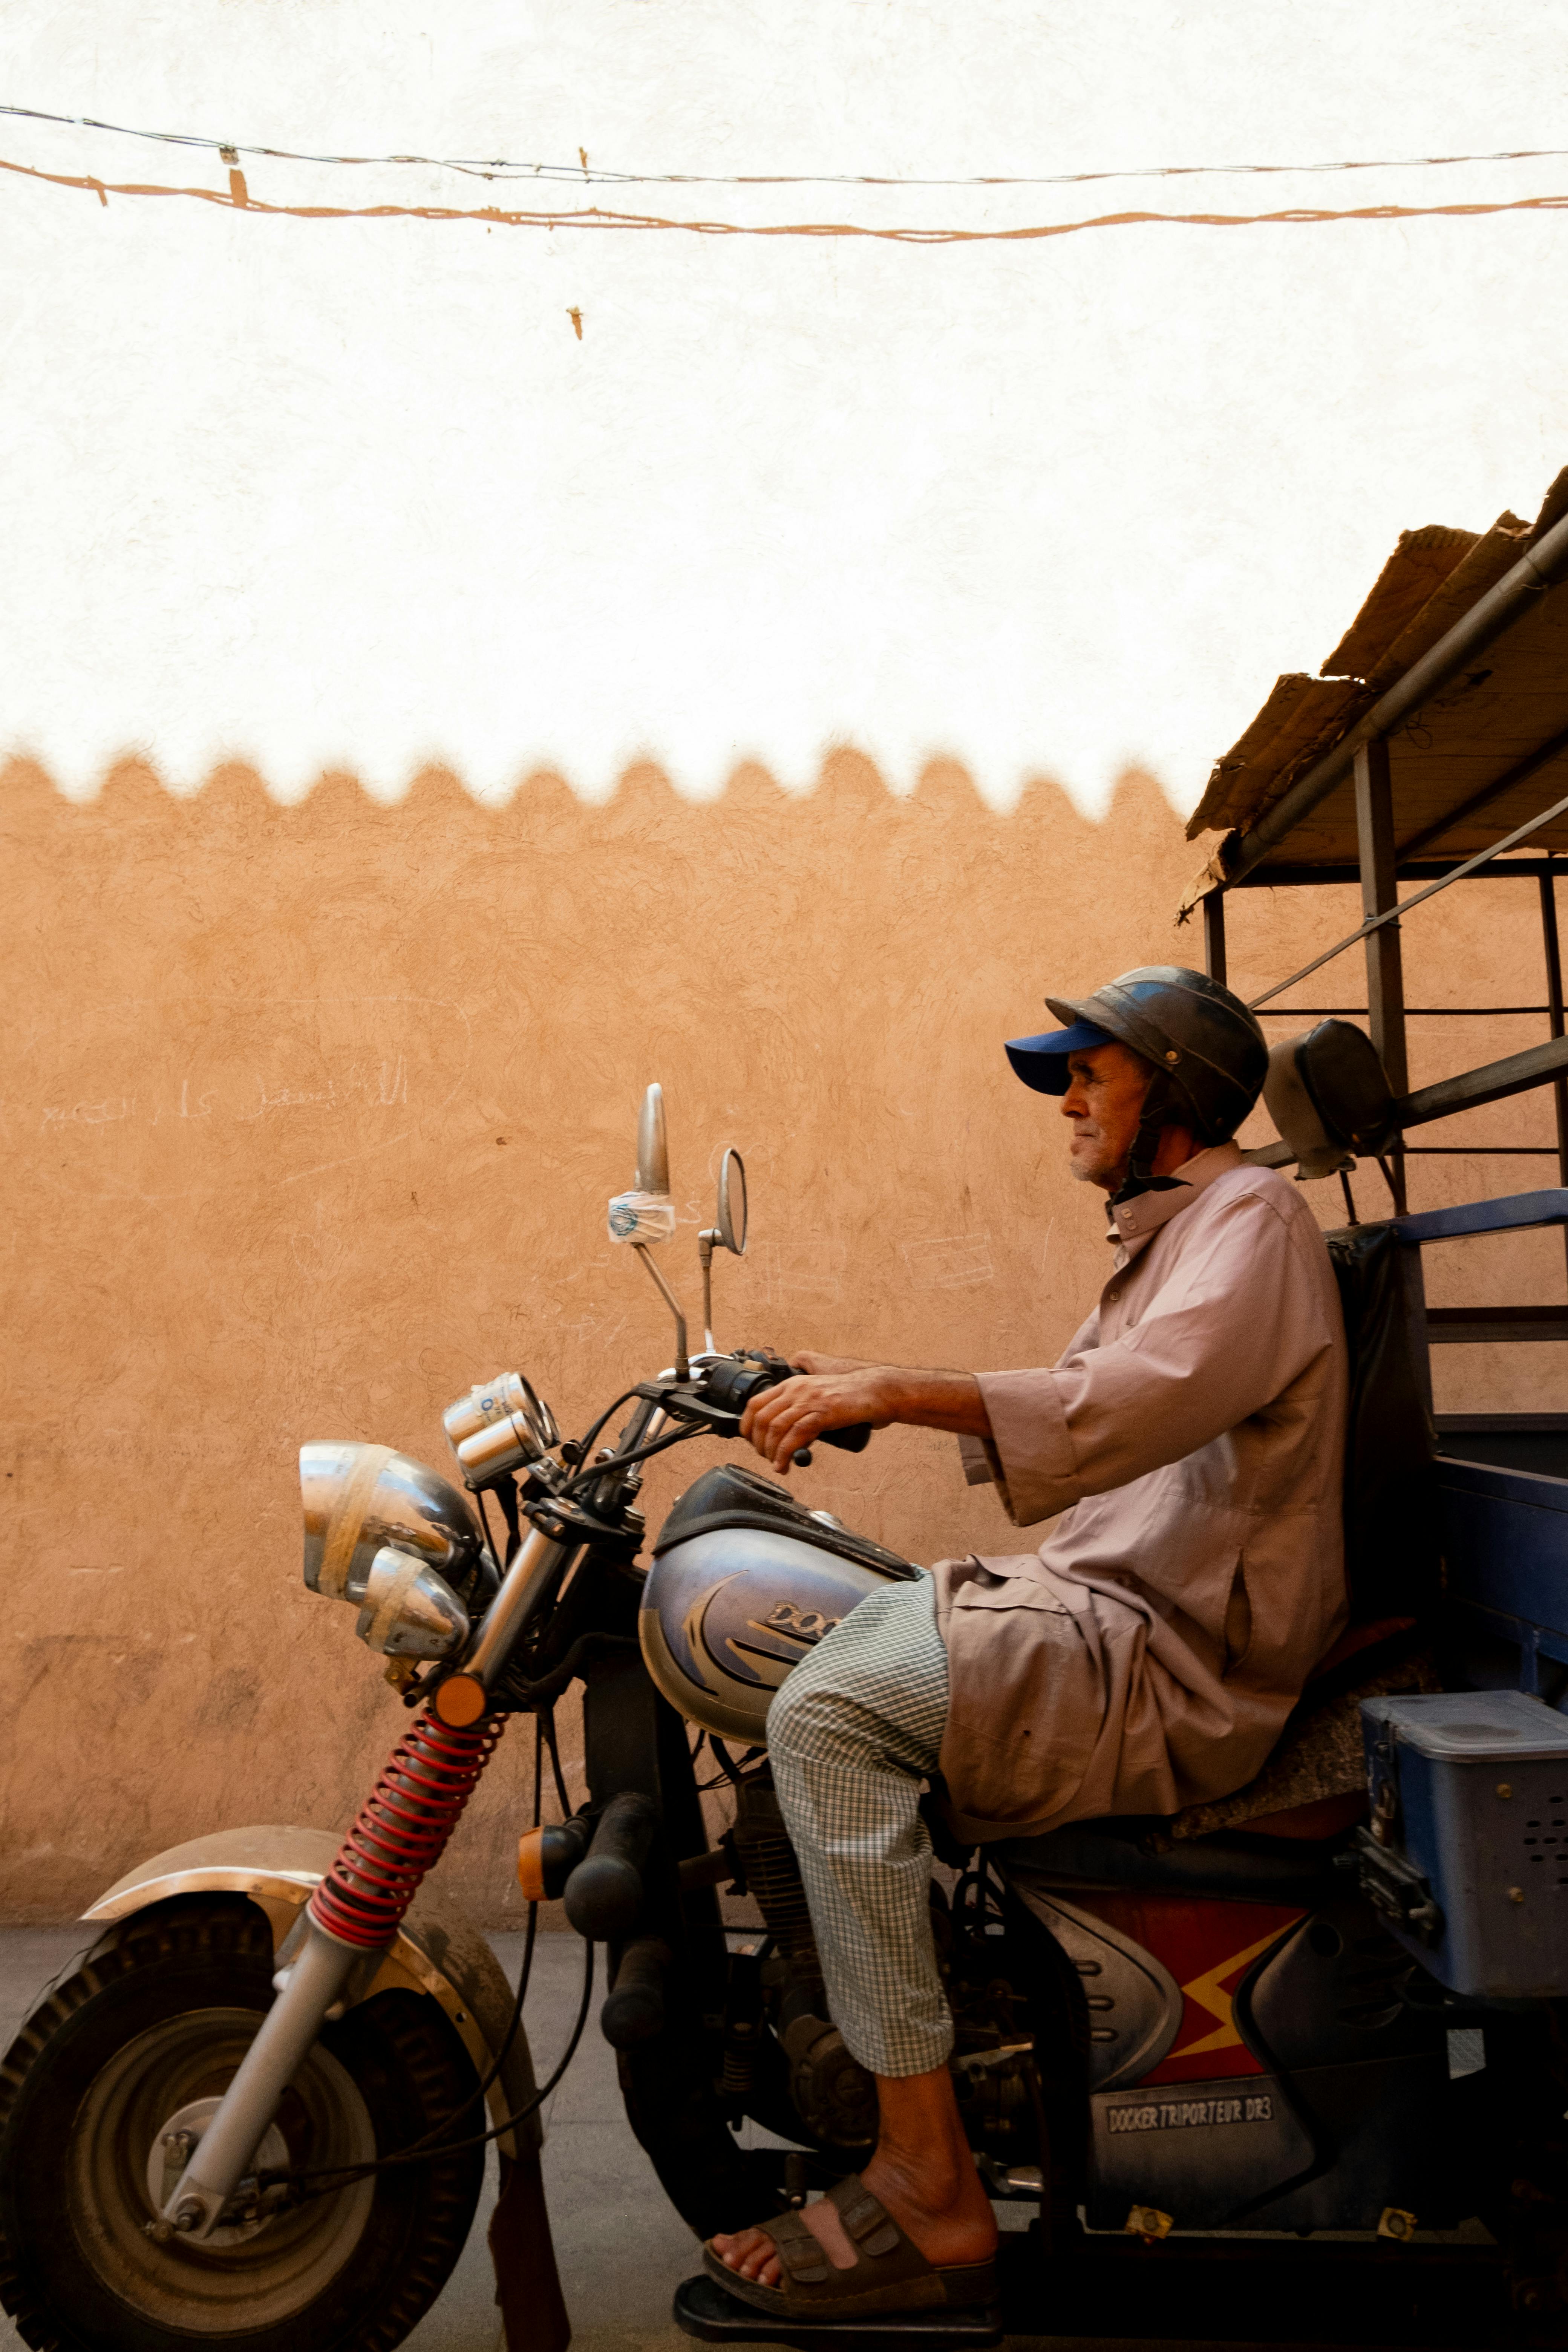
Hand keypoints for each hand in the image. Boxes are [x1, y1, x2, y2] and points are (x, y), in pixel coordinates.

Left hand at [740, 1366, 895, 1473]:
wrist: (877, 1392)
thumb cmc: (850, 1399)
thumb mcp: (817, 1398)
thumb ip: (800, 1411)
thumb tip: (787, 1437)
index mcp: (792, 1384)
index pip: (755, 1403)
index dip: (747, 1426)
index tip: (751, 1443)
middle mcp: (797, 1389)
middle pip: (761, 1418)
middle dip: (757, 1444)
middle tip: (765, 1457)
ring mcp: (810, 1400)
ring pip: (775, 1427)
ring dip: (770, 1452)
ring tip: (776, 1465)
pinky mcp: (823, 1413)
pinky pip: (795, 1435)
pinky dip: (785, 1453)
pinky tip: (785, 1464)